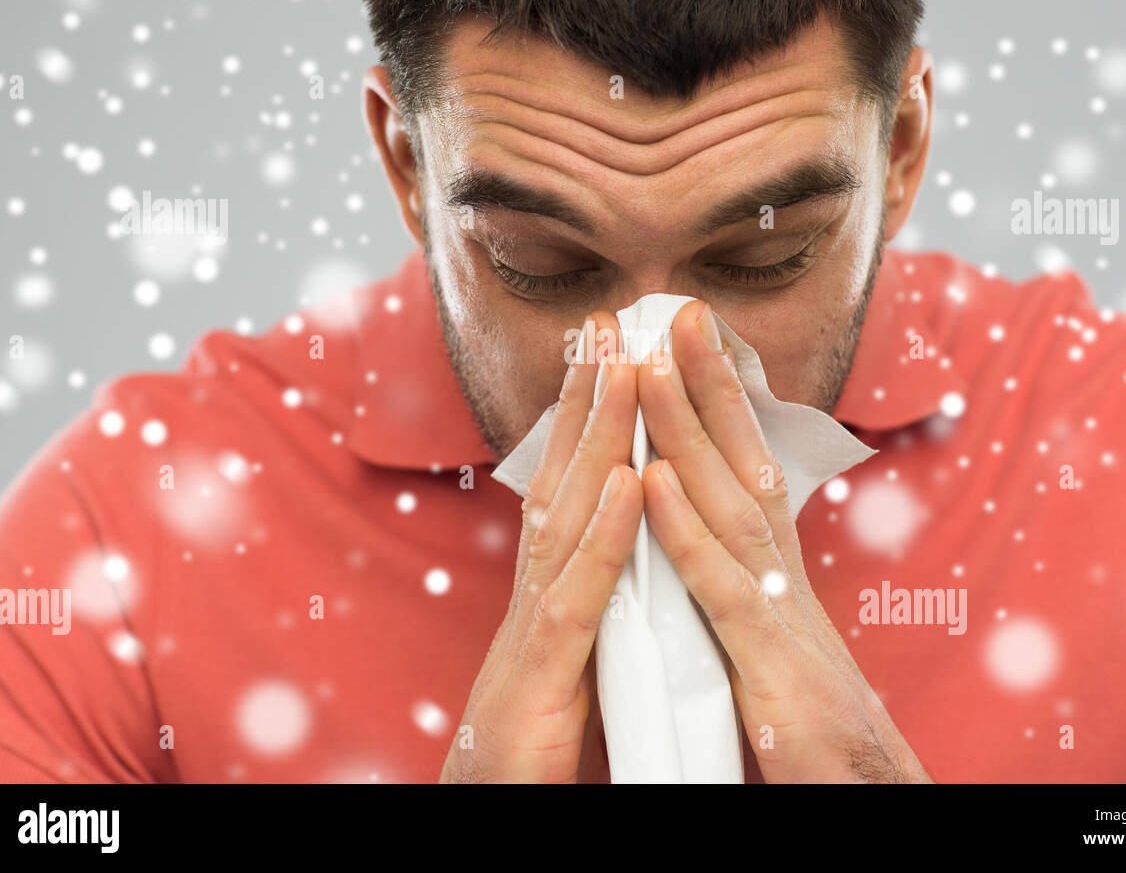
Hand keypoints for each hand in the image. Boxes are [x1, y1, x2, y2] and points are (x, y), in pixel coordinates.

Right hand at [440, 313, 640, 782]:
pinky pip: (581, 594)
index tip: (613, 351)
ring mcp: (534, 624)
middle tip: (608, 320)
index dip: (590, 418)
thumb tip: (612, 556)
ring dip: (599, 436)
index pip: (572, 485)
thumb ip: (587, 599)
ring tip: (625, 364)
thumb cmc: (534, 738)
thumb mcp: (566, 652)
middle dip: (589, 396)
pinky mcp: (544, 672)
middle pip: (564, 477)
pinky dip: (608, 534)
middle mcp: (536, 589)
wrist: (492, 804)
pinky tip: (633, 479)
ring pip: (569, 514)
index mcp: (551, 586)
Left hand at [637, 301, 930, 782]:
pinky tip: (651, 479)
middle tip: (676, 309)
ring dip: (688, 431)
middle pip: (744, 461)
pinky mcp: (766, 660)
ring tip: (648, 364)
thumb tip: (722, 531)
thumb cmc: (809, 715)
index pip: (746, 466)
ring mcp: (776, 610)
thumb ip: (744, 578)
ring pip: (729, 502)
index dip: (720, 402)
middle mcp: (781, 572)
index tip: (689, 340)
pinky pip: (718, 586)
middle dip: (708, 383)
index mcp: (775, 567)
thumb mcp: (771, 631)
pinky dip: (684, 530)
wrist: (859, 781)